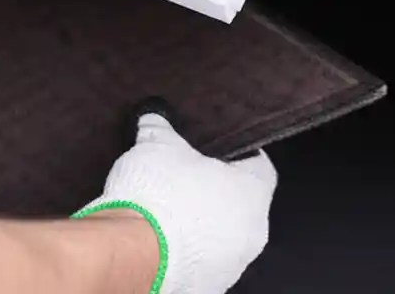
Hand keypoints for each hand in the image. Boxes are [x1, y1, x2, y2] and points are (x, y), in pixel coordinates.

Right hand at [76, 113, 276, 293]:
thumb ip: (160, 129)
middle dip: (219, 193)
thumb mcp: (156, 146)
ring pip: (226, 236)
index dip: (240, 156)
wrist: (134, 251)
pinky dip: (191, 252)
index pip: (260, 167)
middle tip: (190, 181)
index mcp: (252, 192)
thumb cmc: (158, 196)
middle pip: (243, 204)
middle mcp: (252, 231)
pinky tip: (166, 240)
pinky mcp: (210, 285)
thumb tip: (154, 118)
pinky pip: (206, 262)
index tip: (224, 152)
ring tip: (173, 212)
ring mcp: (233, 263)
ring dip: (206, 226)